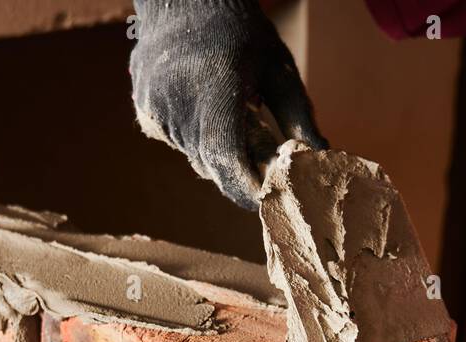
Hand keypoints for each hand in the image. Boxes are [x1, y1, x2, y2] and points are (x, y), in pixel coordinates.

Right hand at [129, 0, 326, 209]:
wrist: (185, 1)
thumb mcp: (278, 69)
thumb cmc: (242, 33)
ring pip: (196, 158)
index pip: (225, 153)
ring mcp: (156, 106)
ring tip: (235, 119)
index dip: (247, 184)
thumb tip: (319, 161)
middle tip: (265, 162)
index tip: (269, 198)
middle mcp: (178, 99)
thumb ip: (298, 118)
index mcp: (214, 84)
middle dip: (241, 174)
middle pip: (212, 164)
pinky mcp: (145, 111)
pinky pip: (179, 144)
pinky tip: (207, 108)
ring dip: (220, 155)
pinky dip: (199, 140)